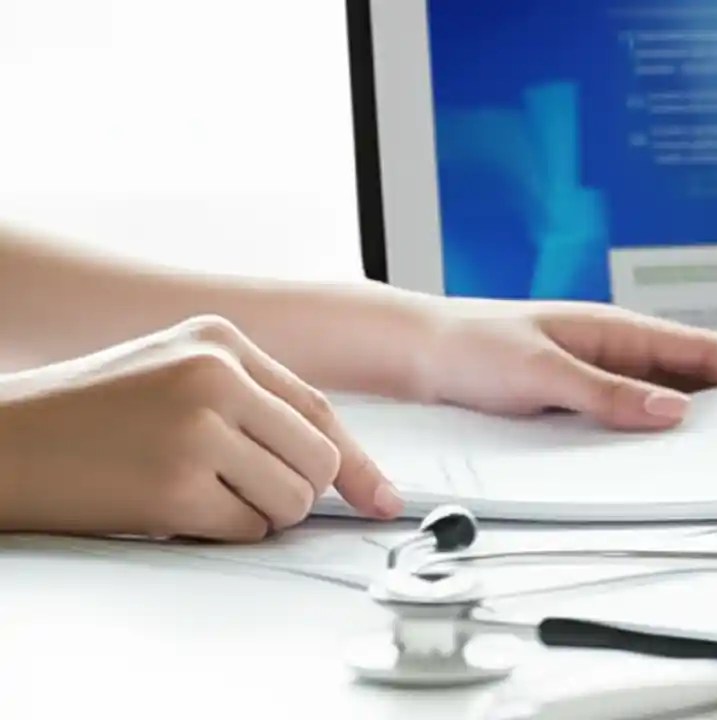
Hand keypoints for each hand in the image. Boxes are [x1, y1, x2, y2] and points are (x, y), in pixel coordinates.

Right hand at [0, 316, 401, 541]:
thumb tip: (339, 466)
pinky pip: (247, 529)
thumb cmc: (92, 412)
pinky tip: (174, 505)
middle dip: (295, 490)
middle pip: (318, 460)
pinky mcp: (176, 486)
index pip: (321, 409)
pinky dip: (221, 530)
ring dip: (259, 513)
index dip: (358, 462)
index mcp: (221, 340)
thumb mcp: (177, 371)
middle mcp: (216, 376)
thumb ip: (256, 401)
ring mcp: (198, 431)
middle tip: (242, 488)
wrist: (4, 440)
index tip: (384, 498)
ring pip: (292, 499)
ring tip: (200, 491)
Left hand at [405, 298, 716, 430]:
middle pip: (684, 376)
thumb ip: (606, 393)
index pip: (698, 348)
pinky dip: (642, 436)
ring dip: (681, 423)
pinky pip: (622, 417)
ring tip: (707, 455)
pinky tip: (646, 459)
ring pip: (654, 399)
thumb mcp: (542, 373)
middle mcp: (608, 349)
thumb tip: (671, 410)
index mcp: (613, 328)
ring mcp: (591, 374)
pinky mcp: (569, 399)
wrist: (414, 353)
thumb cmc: (469, 346)